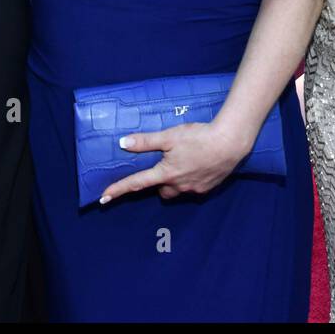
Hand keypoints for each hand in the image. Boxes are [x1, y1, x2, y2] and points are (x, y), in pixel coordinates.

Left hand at [99, 121, 251, 203]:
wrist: (230, 142)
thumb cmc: (199, 137)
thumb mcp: (170, 136)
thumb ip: (146, 141)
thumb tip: (123, 143)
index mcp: (166, 173)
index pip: (136, 183)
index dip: (119, 189)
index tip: (103, 197)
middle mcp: (178, 185)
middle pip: (161, 192)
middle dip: (159, 184)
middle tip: (163, 168)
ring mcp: (194, 189)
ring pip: (178, 191)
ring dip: (176, 182)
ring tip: (184, 165)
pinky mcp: (209, 188)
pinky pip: (194, 188)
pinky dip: (192, 180)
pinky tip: (199, 166)